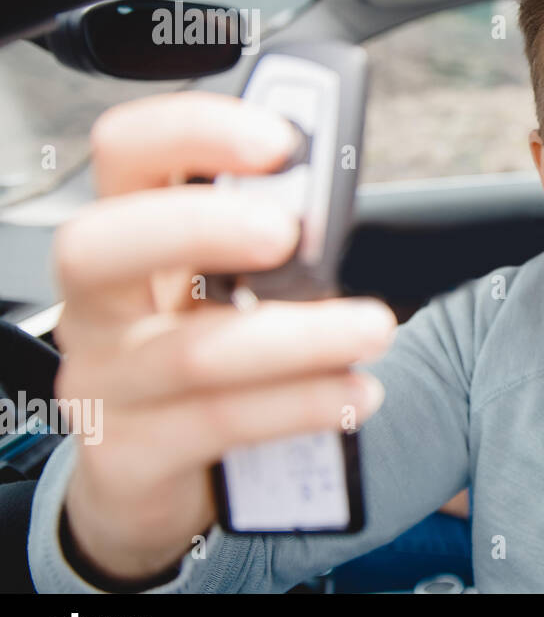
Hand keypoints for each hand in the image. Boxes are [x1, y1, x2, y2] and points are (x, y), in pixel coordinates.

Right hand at [52, 92, 393, 582]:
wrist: (158, 482)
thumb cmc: (209, 355)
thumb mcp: (230, 289)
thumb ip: (268, 241)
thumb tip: (333, 196)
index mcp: (127, 236)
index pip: (126, 153)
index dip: (191, 133)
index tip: (277, 140)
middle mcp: (97, 305)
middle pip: (102, 243)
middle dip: (202, 226)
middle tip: (289, 233)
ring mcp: (103, 384)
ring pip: (192, 352)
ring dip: (300, 336)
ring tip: (373, 329)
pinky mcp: (129, 458)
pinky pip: (218, 423)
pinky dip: (299, 404)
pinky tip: (353, 393)